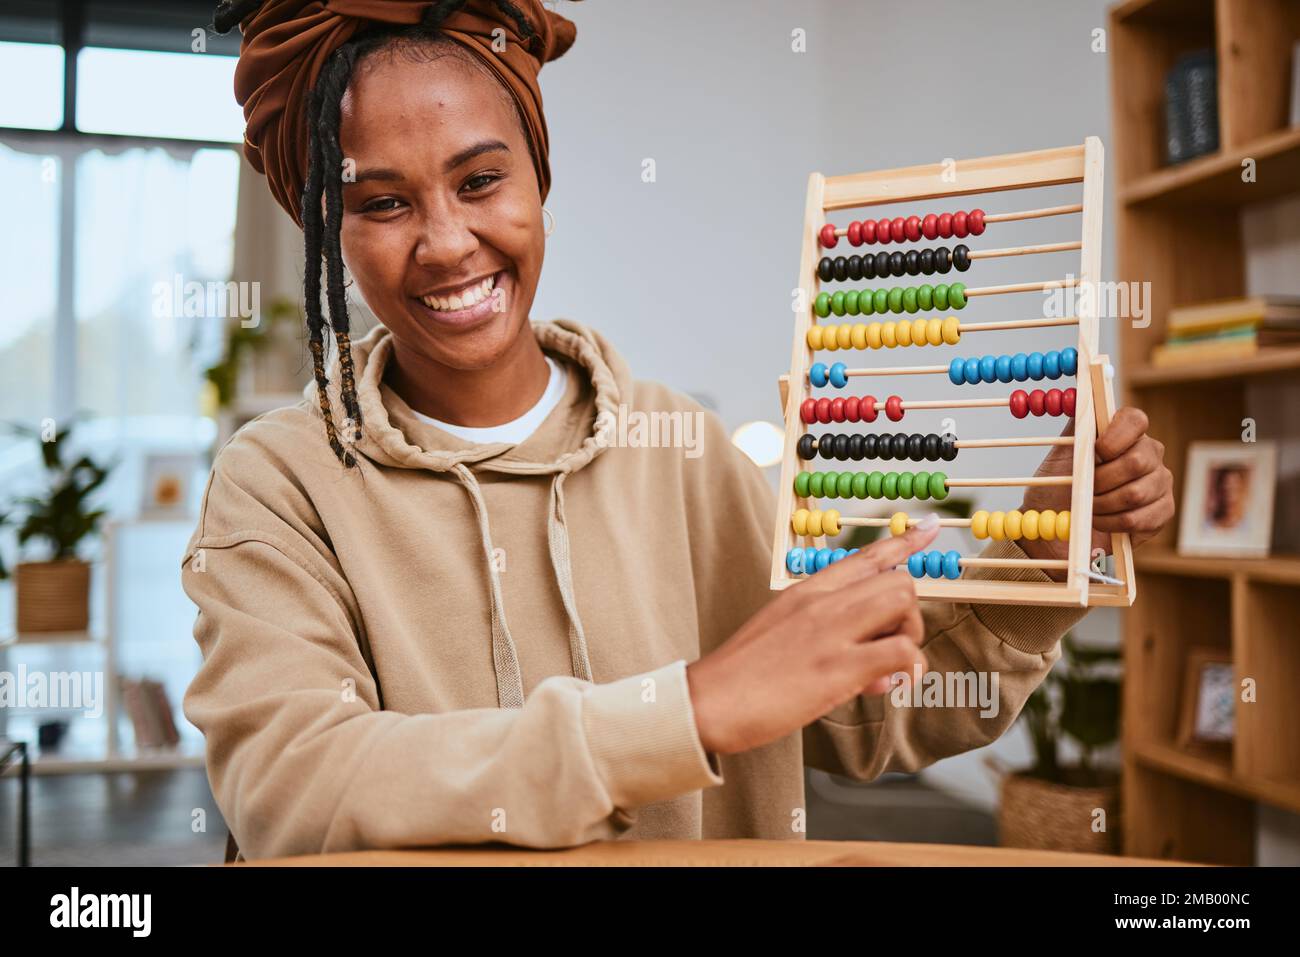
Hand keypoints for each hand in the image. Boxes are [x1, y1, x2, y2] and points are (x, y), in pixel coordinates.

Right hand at [687, 520, 939, 755]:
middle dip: (909, 614)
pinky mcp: (839, 667)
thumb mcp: (781, 637)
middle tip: (890, 645)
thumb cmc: (740, 676)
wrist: (708, 701)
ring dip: (910, 638)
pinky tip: (888, 686)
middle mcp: (823, 602)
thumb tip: (876, 664)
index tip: (931, 528)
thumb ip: (830, 640)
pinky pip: (901, 653)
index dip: (904, 541)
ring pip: (904, 604)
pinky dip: (907, 670)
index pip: (865, 556)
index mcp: (807, 592)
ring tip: (887, 670)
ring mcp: (832, 632)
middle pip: (898, 579)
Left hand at [1019, 407, 1174, 573]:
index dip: (1116, 436)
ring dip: (1103, 504)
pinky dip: (1112, 523)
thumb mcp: (1063, 452)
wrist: (1057, 525)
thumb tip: (1082, 389)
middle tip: (1084, 488)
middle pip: (1138, 461)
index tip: (1096, 452)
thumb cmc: (1060, 486)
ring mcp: (1160, 482)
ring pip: (1137, 493)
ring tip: (1089, 507)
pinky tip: (1101, 521)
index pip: (1136, 420)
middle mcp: (1149, 454)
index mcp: (1126, 434)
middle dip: (1102, 480)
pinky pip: (1140, 518)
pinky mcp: (1162, 511)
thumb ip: (1078, 423)